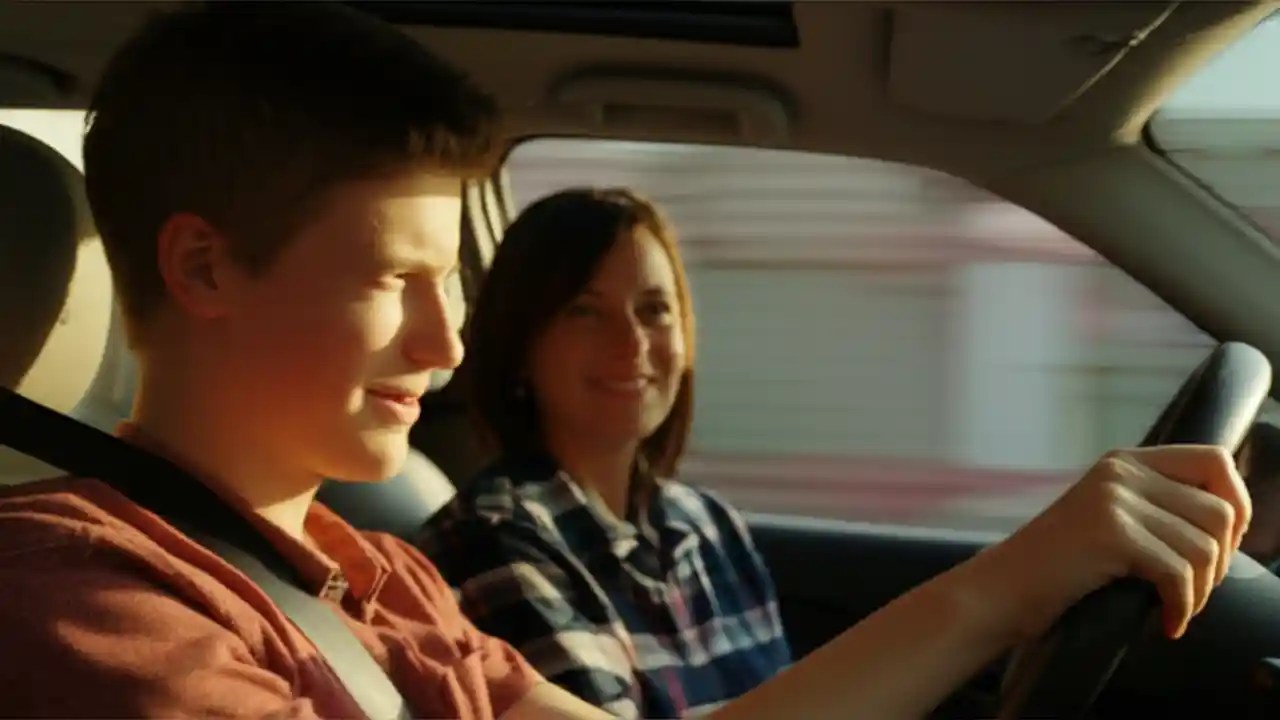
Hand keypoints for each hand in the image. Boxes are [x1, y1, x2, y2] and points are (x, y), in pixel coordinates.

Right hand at [973, 445, 1250, 641]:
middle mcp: (1121, 471)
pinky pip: (1180, 574)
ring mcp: (1114, 500)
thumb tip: (1232, 522)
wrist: (1002, 589)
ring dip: (1201, 590)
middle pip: (1220, 510)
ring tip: (1176, 607)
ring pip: (1205, 546)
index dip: (1238, 502)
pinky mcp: (1111, 533)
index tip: (1226, 544)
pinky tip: (1165, 622)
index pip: (1215, 460)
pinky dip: (1182, 607)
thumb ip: (1158, 507)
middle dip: (1221, 560)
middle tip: (1194, 589)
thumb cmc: (1057, 567)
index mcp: (1123, 461)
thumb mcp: (1110, 518)